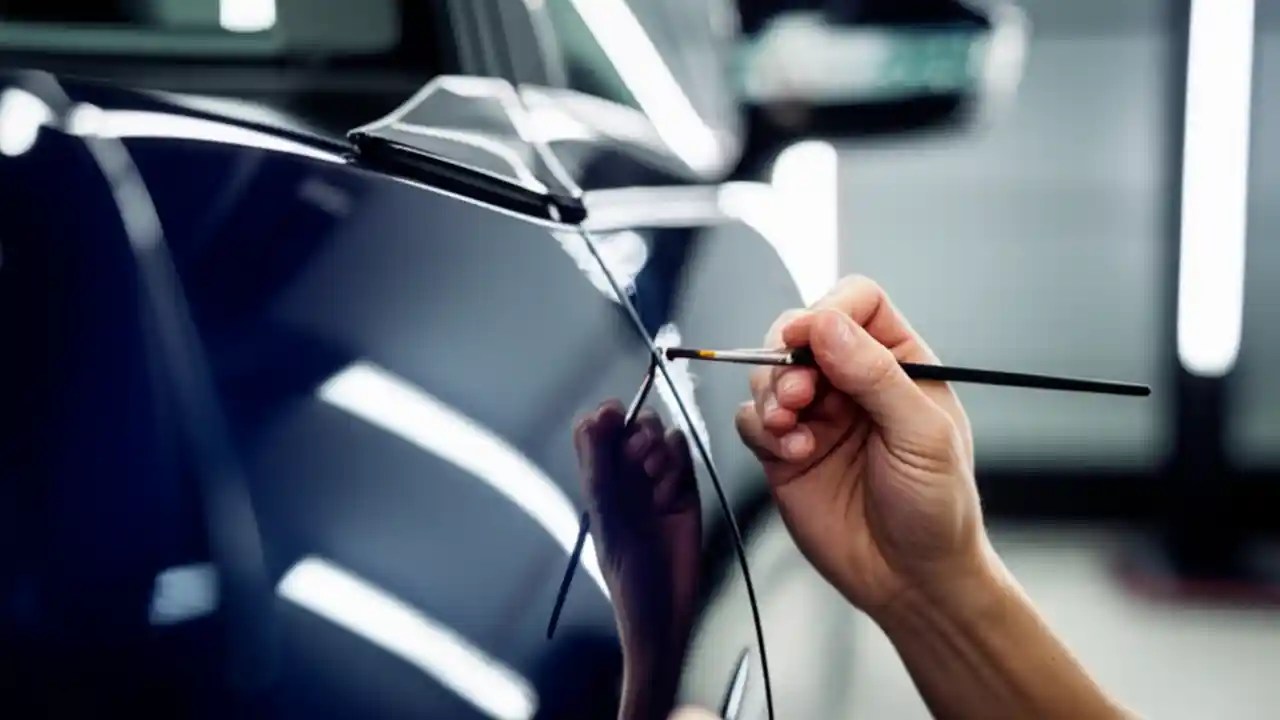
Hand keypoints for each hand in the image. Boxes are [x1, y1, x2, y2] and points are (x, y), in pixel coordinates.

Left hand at [575, 402, 700, 719]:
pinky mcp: (685, 488)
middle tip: (640, 461)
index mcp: (598, 477)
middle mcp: (626, 474)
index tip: (616, 417)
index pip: (598, 427)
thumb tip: (602, 411)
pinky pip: (684, 455)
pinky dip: (678, 467)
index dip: (608, 416)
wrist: (664, 606)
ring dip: (660, 453)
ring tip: (656, 487)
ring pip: (663, 435)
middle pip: (634, 424)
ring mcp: (657, 479)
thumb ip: (599, 460)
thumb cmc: (625, 567)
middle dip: (640, 434)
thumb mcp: (605, 512)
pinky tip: (671, 496)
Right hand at [735, 276, 990, 620]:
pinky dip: (761, 431)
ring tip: (792, 428)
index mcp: (899, 363)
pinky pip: (752, 420)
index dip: (827, 310)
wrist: (911, 579)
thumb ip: (876, 374)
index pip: (857, 304)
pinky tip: (793, 454)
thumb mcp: (922, 434)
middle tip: (797, 394)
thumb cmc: (937, 508)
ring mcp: (817, 416)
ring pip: (769, 374)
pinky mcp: (785, 451)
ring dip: (771, 394)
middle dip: (788, 357)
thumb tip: (826, 325)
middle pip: (801, 332)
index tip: (806, 336)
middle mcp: (853, 382)